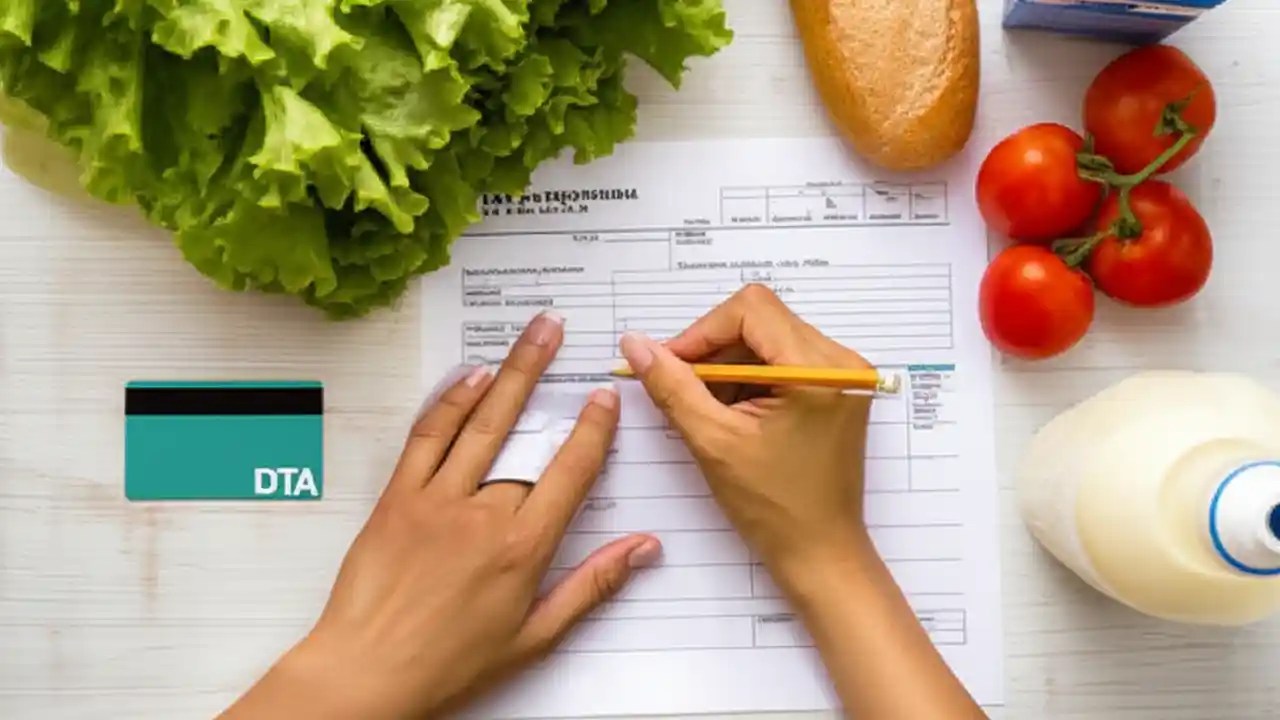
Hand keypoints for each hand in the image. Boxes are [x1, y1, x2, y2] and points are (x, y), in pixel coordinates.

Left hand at [221, 311, 660, 719]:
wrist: (369, 673)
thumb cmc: (449, 664)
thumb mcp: (536, 635)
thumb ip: (592, 585)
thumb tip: (641, 550)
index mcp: (523, 548)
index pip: (570, 472)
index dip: (591, 429)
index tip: (603, 398)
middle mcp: (483, 515)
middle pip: (525, 435)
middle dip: (546, 376)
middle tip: (558, 329)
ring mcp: (437, 500)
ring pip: (481, 423)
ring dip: (508, 372)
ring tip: (527, 335)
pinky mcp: (398, 499)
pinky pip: (427, 438)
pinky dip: (449, 403)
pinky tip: (469, 378)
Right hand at [618, 284, 872, 586]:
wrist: (820, 553)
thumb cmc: (776, 508)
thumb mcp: (713, 441)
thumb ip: (672, 386)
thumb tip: (635, 345)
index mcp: (819, 369)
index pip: (752, 310)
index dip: (702, 331)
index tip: (671, 363)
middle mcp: (841, 361)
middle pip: (760, 320)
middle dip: (713, 351)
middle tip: (681, 387)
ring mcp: (842, 375)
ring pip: (768, 339)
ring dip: (729, 367)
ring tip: (710, 410)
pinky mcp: (835, 390)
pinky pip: (783, 361)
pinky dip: (749, 380)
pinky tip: (733, 415)